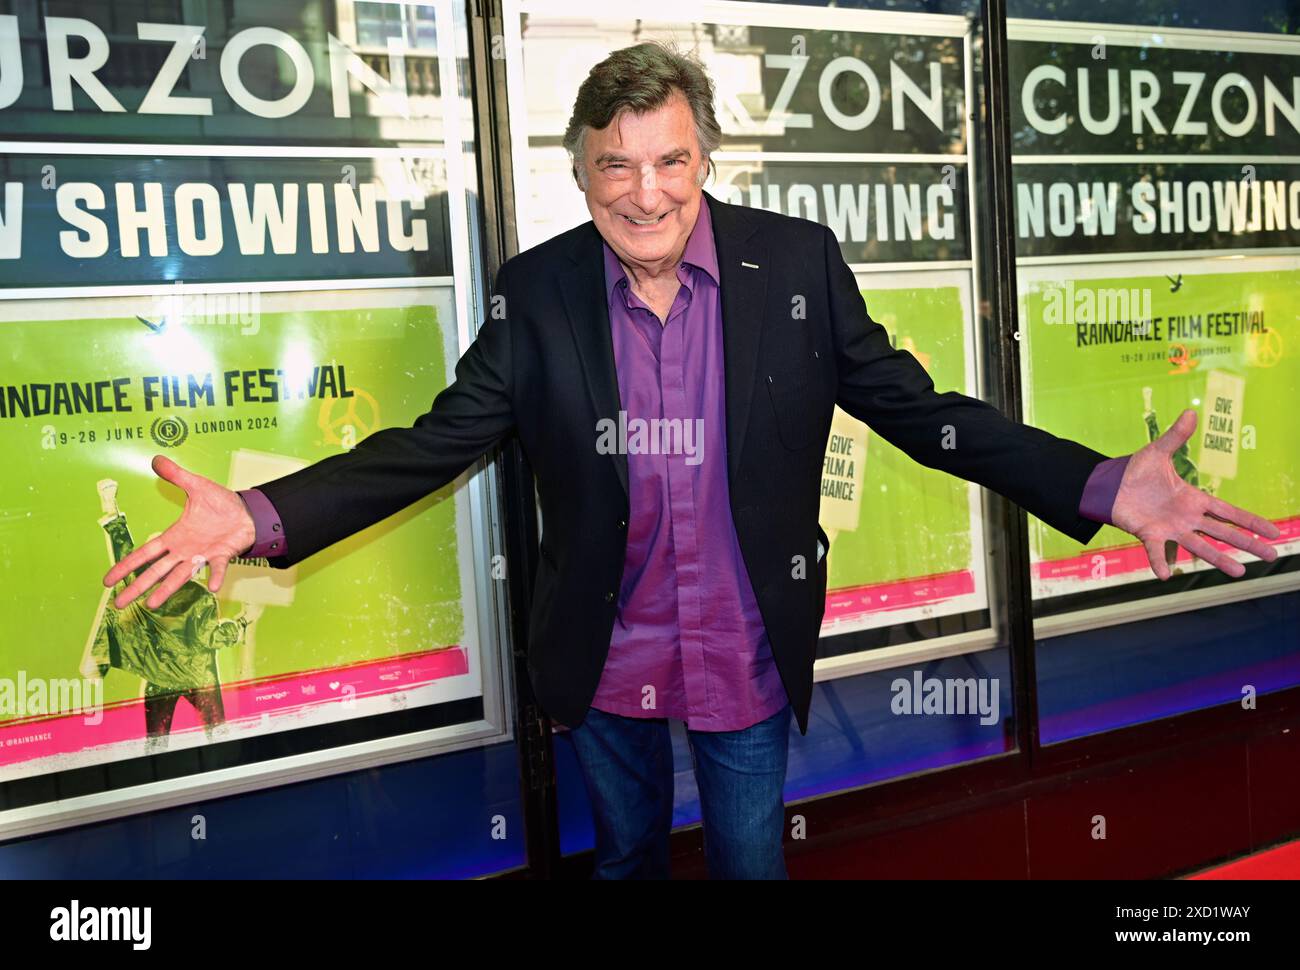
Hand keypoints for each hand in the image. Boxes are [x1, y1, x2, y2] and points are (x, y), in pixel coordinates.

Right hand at [102, 455, 255, 608]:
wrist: (248, 512)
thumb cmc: (221, 504)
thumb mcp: (196, 486)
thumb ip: (177, 476)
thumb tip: (156, 459)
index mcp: (175, 537)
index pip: (144, 553)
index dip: (126, 565)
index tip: (108, 580)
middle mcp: (185, 550)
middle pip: (155, 571)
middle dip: (137, 586)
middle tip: (119, 604)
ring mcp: (202, 555)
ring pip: (180, 576)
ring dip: (167, 589)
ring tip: (152, 604)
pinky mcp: (222, 555)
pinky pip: (217, 567)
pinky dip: (214, 576)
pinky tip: (212, 587)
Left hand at [1111, 409, 1279, 579]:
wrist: (1110, 485)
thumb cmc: (1136, 471)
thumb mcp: (1158, 452)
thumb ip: (1176, 436)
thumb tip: (1190, 412)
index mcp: (1194, 499)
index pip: (1229, 512)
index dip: (1251, 521)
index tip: (1273, 532)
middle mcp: (1187, 517)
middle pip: (1223, 533)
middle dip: (1247, 544)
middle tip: (1271, 556)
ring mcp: (1170, 528)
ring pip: (1199, 546)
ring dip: (1218, 559)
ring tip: (1240, 573)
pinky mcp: (1149, 534)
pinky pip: (1156, 551)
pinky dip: (1160, 562)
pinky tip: (1167, 576)